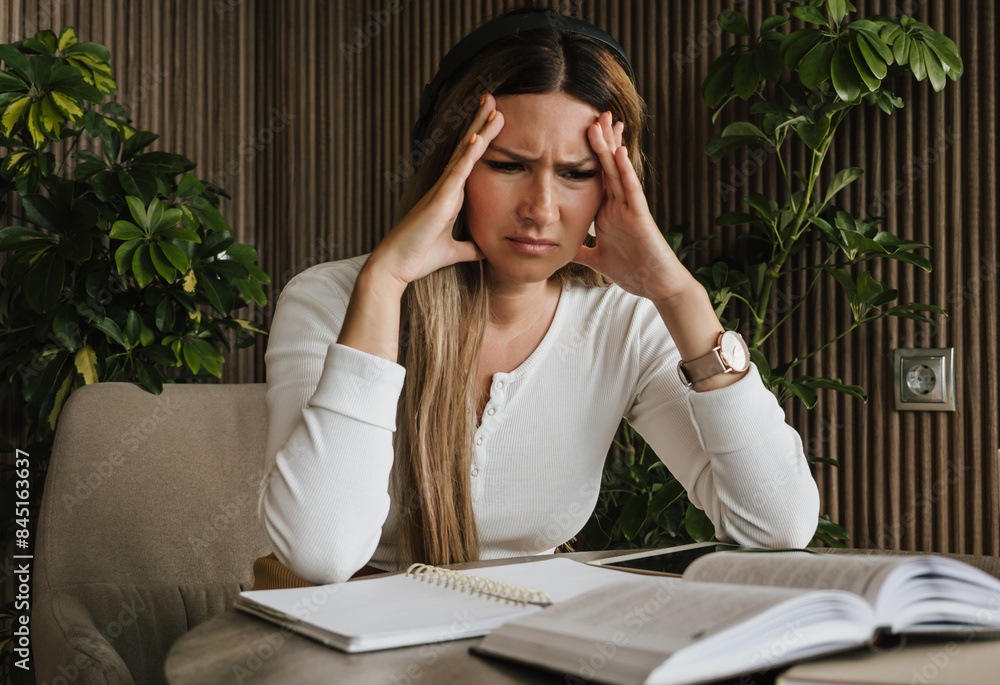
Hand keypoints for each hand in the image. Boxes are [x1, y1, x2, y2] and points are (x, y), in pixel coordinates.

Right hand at [367, 93, 504, 287]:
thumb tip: (484, 250)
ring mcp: (442, 191)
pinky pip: (457, 173)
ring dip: (478, 130)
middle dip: (480, 123)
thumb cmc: (418, 257)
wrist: (395, 266)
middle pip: (466, 149)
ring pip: (464, 154)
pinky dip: (468, 155)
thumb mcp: (453, 252)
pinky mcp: (440, 200)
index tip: (494, 119)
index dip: (481, 140)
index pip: (469, 162)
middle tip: (492, 98)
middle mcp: (446, 188)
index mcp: (450, 197)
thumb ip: (468, 248)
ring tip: (491, 106)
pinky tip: (478, 137)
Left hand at [571, 111, 696, 303]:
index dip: (587, 158)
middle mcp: (618, 206)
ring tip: (601, 122)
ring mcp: (630, 209)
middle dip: (600, 142)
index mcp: (607, 213)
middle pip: (606, 168)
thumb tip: (563, 250)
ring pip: (617, 172)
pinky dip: (625, 171)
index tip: (576, 136)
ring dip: (609, 148)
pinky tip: (619, 153)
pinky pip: (631, 190)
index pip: (594, 179)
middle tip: (592, 115)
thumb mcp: (598, 260)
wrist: (657, 286)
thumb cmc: (633, 271)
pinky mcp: (640, 216)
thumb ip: (582, 251)